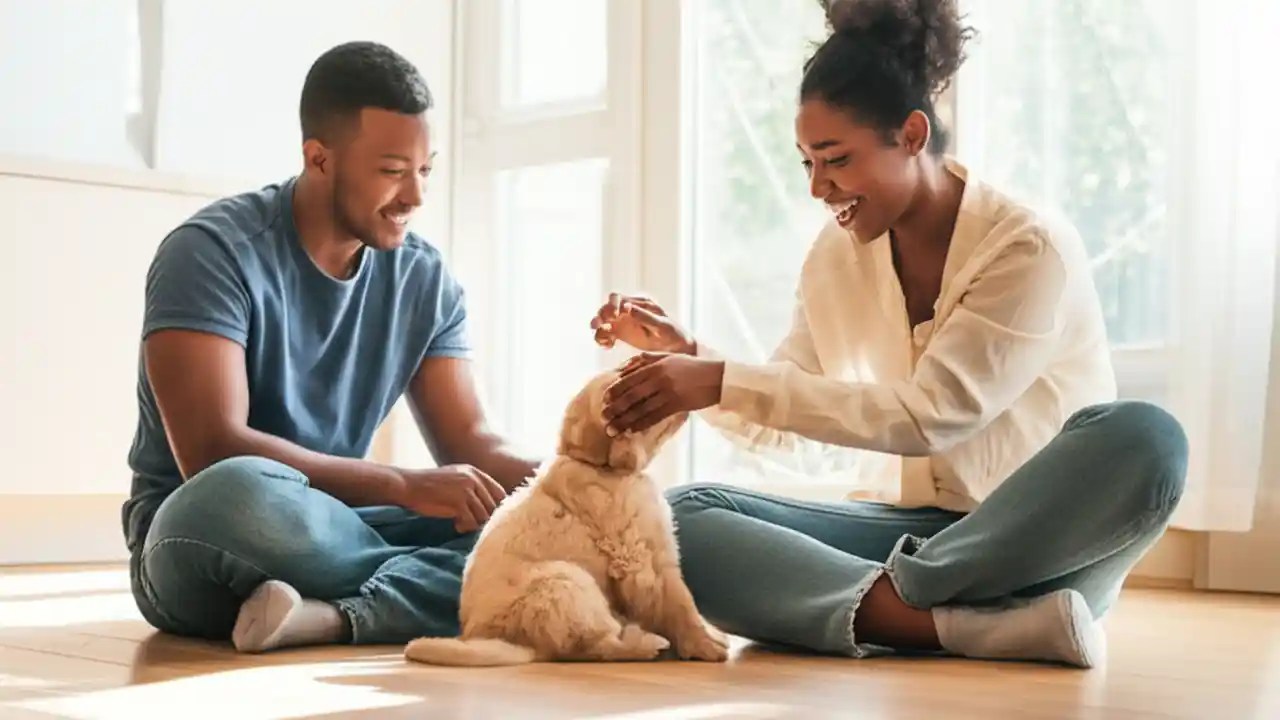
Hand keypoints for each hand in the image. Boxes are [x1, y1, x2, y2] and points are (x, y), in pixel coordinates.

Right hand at [397, 464, 507, 533]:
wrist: (407, 486)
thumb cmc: (429, 486)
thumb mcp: (454, 478)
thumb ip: (472, 487)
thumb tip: (490, 507)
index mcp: (474, 472)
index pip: (499, 492)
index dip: (498, 508)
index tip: (491, 519)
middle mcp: (474, 479)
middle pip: (494, 506)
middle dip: (485, 519)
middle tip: (471, 524)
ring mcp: (467, 490)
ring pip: (484, 516)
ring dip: (474, 524)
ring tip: (461, 523)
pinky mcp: (458, 502)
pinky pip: (472, 522)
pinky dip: (465, 527)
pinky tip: (455, 525)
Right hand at [590, 293, 694, 353]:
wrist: (677, 350)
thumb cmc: (673, 334)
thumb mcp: (661, 325)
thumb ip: (644, 316)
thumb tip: (626, 306)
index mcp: (638, 303)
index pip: (617, 298)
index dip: (611, 305)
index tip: (613, 316)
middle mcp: (627, 311)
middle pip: (606, 309)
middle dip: (600, 316)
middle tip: (597, 326)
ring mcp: (623, 323)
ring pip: (602, 322)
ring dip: (599, 329)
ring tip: (605, 341)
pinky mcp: (620, 335)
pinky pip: (605, 334)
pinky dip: (602, 339)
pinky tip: (609, 346)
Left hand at [602, 353, 724, 434]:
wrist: (716, 377)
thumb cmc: (690, 366)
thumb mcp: (667, 357)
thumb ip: (644, 360)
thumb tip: (621, 369)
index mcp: (655, 365)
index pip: (629, 379)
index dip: (615, 391)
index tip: (604, 401)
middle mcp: (660, 378)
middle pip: (632, 396)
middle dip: (615, 409)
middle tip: (603, 418)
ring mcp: (669, 393)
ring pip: (641, 409)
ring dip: (624, 421)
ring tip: (612, 430)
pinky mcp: (677, 405)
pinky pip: (655, 417)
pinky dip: (641, 424)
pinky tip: (631, 430)